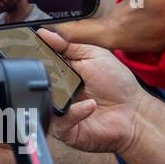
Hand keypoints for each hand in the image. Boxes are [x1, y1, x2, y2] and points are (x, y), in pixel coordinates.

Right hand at [38, 29, 150, 154]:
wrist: (134, 113)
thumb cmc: (117, 85)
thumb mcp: (92, 55)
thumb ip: (67, 44)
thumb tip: (43, 33)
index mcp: (60, 72)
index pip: (39, 63)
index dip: (34, 56)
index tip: (30, 48)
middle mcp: (55, 91)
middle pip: (35, 82)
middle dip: (42, 75)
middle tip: (57, 70)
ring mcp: (57, 112)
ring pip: (42, 103)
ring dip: (57, 94)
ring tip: (73, 89)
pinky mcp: (64, 130)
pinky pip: (58, 122)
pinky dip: (75, 113)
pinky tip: (90, 105)